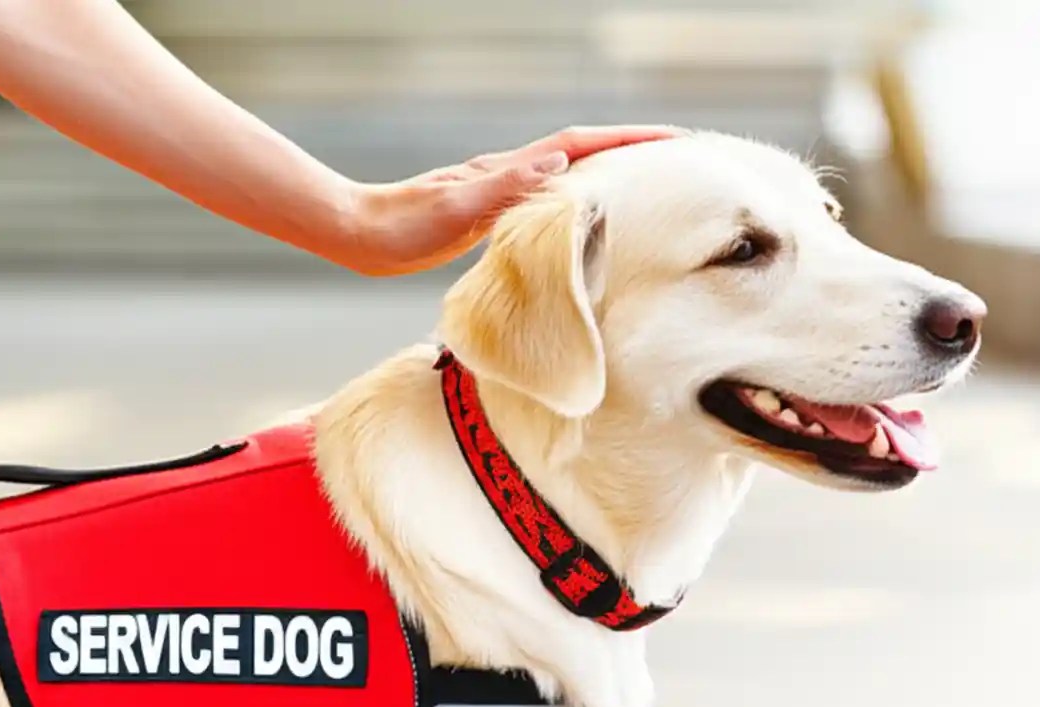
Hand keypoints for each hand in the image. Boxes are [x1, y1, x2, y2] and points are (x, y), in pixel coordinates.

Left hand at [344, 125, 682, 275]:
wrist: (361, 235)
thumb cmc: (402, 227)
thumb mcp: (454, 207)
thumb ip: (503, 186)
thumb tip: (559, 162)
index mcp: (509, 171)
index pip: (581, 144)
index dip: (628, 138)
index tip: (673, 139)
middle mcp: (510, 174)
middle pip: (584, 150)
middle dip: (632, 147)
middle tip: (678, 156)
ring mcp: (501, 190)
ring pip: (569, 173)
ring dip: (610, 171)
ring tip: (649, 184)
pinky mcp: (490, 211)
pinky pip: (549, 199)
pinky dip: (578, 198)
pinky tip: (585, 216)